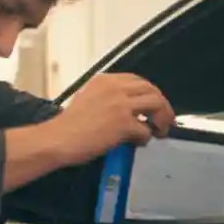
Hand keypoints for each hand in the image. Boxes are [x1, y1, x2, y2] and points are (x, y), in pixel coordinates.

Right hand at [46, 73, 175, 165]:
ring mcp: (121, 104)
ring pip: (156, 103)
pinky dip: (146, 137)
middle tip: (163, 120)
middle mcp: (115, 87)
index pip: (137, 80)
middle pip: (151, 89)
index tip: (153, 105)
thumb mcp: (87, 98)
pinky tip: (138, 142)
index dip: (150, 93)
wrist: (59, 139)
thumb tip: (129, 110)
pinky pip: (146, 129)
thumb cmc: (69, 125)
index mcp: (105, 80)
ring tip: (159, 130)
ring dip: (162, 118)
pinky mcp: (124, 123)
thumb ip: (108, 98)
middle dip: (162, 105)